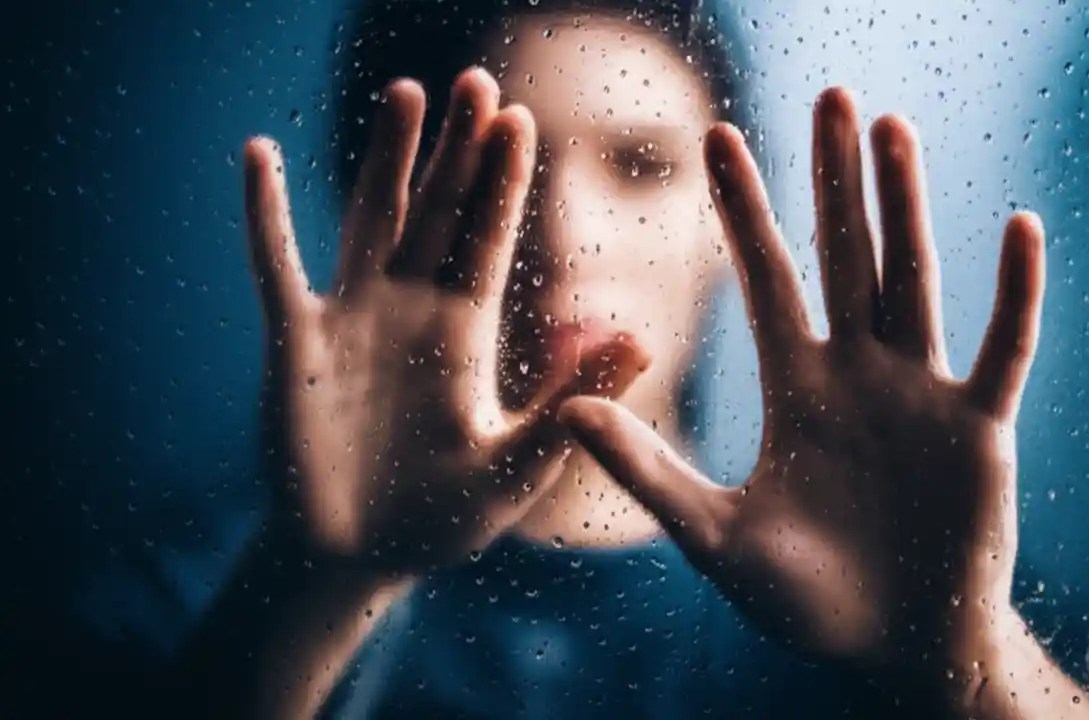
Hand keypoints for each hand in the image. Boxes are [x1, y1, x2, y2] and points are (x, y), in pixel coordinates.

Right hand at [243, 69, 647, 571]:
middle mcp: (409, 310)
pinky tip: (260, 155)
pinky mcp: (293, 344)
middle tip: (477, 80)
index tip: (521, 118)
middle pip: (436, 212)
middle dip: (456, 151)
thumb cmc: (443, 518)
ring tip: (406, 93)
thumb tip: (644, 340)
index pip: (487, 239)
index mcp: (463, 331)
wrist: (359, 559)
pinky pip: (278, 268)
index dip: (502, 182)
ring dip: (385, 161)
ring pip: (369, 221)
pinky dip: (266, 217)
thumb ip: (572, 400)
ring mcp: (349, 320)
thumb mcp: (519, 460)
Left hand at [557, 88, 1042, 665]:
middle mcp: (857, 374)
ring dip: (907, 207)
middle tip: (831, 95)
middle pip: (844, 256)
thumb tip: (563, 412)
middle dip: (835, 178)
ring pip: (913, 280)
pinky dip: (1011, 294)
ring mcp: (921, 393)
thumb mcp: (713, 538)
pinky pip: (1000, 348)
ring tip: (894, 128)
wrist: (892, 648)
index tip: (718, 136)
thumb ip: (646, 473)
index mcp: (795, 389)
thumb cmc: (803, 602)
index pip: (765, 279)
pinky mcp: (980, 426)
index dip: (744, 210)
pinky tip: (1017, 226)